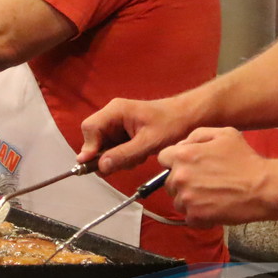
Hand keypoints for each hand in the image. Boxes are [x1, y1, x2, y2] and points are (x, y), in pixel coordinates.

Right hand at [78, 96, 195, 175]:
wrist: (188, 118)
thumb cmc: (172, 123)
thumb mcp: (148, 142)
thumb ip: (123, 155)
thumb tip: (101, 166)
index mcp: (116, 111)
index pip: (90, 128)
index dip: (89, 148)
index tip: (94, 166)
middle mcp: (112, 116)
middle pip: (94, 139)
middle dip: (106, 156)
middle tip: (124, 163)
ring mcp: (117, 125)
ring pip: (103, 147)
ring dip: (117, 158)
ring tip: (138, 157)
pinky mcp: (123, 134)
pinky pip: (113, 150)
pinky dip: (123, 157)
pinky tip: (139, 156)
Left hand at [158, 127, 269, 226]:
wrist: (262, 188)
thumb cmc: (245, 160)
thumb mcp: (223, 134)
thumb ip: (197, 135)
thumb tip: (182, 145)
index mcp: (183, 155)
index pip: (163, 158)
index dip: (175, 161)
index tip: (188, 166)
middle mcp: (180, 177)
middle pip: (169, 181)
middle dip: (182, 181)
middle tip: (203, 182)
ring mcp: (186, 198)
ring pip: (178, 201)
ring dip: (190, 199)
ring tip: (210, 195)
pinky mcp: (195, 217)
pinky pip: (189, 217)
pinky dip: (199, 215)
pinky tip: (213, 207)